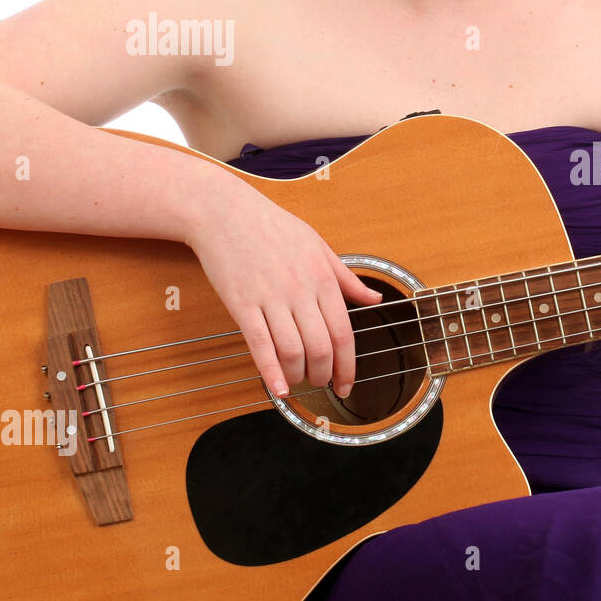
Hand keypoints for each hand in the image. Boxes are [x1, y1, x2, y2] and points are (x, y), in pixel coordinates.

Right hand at [184, 177, 383, 397]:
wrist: (225, 212)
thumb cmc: (273, 226)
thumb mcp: (319, 245)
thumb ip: (347, 277)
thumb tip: (375, 298)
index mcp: (323, 278)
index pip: (344, 333)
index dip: (348, 365)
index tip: (348, 384)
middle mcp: (300, 291)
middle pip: (321, 347)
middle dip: (325, 374)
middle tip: (323, 384)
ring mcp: (270, 299)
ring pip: (292, 350)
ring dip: (299, 375)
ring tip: (300, 381)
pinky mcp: (241, 304)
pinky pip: (259, 344)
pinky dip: (270, 372)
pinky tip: (278, 388)